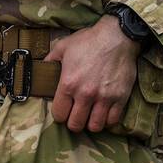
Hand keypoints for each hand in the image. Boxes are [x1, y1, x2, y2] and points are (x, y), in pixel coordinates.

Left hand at [45, 15, 139, 132]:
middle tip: (77, 114)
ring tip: (91, 115)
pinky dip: (108, 120)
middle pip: (75, 124)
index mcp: (69, 84)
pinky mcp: (120, 98)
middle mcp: (85, 94)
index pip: (59, 114)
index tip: (64, 109)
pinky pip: (113, 121)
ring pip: (95, 126)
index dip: (60, 114)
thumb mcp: (63, 47)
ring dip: (91, 123)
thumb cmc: (89, 40)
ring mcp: (104, 98)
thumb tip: (42, 69)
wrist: (118, 36)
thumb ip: (50, 61)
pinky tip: (105, 112)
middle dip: (74, 121)